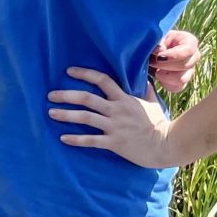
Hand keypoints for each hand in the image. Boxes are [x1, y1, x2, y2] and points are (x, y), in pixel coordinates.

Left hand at [49, 67, 181, 168]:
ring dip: (65, 115)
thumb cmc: (159, 124)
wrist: (167, 145)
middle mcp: (117, 110)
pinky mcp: (114, 142)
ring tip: (50, 113)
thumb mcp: (152, 103)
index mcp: (124, 98)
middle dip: (66, 95)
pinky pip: (91, 140)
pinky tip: (63, 138)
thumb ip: (146, 90)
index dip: (85, 73)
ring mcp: (115, 126)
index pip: (102, 80)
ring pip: (85, 117)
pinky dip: (76, 139)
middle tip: (50, 95)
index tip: (69, 71)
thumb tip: (145, 79)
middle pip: (87, 98)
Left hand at [149, 29, 200, 93]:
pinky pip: (176, 87)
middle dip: (164, 65)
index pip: (189, 49)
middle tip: (151, 62)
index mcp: (189, 41)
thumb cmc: (156, 41)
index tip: (158, 57)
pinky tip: (157, 75)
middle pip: (184, 65)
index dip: (174, 55)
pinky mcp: (183, 82)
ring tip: (153, 69)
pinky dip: (164, 83)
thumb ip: (158, 41)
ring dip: (164, 76)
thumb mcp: (156, 37)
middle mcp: (193, 56)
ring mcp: (190, 70)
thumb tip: (160, 49)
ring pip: (182, 79)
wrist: (151, 52)